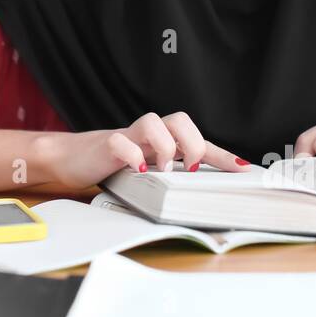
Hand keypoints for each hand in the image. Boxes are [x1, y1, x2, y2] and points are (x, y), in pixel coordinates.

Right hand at [41, 111, 253, 189]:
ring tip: (160, 170)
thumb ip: (170, 177)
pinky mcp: (106, 144)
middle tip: (188, 169)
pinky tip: (135, 171)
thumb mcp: (147, 173)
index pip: (199, 142)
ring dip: (163, 146)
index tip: (244, 170)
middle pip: (180, 119)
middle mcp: (149, 135)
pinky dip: (132, 156)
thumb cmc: (114, 166)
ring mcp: (128, 136)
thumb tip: (200, 197)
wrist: (71, 158)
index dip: (222, 155)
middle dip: (192, 143)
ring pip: (153, 121)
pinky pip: (122, 141)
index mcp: (163, 141)